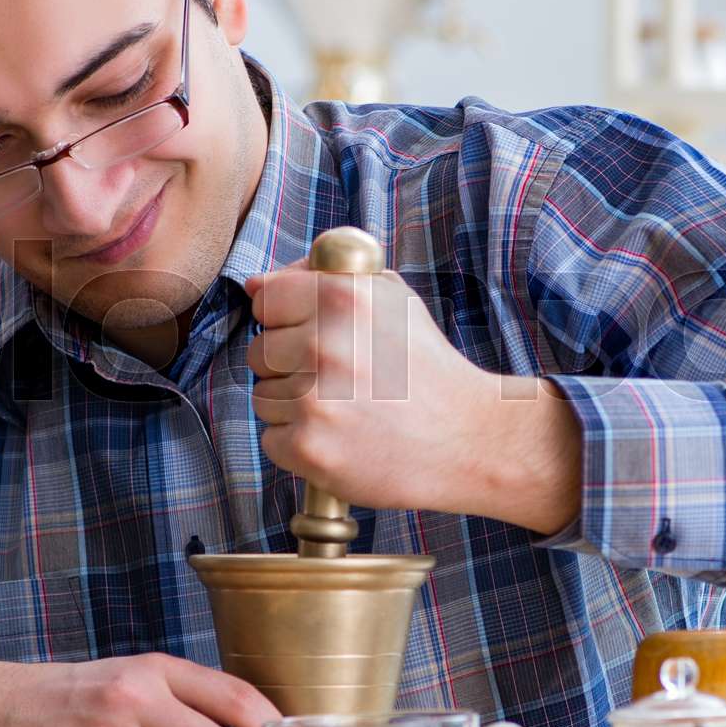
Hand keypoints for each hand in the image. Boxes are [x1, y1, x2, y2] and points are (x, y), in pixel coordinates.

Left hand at [245, 262, 581, 532]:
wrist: (470, 438)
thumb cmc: (427, 368)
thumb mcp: (391, 299)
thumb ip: (324, 279)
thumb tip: (255, 286)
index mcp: (343, 298)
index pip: (265, 298)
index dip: (285, 317)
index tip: (311, 333)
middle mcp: (324, 344)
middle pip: (258, 351)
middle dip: (288, 364)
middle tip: (339, 379)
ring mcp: (314, 399)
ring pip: (262, 397)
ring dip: (294, 406)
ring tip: (346, 409)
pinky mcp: (310, 447)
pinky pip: (272, 438)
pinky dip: (299, 443)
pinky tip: (341, 437)